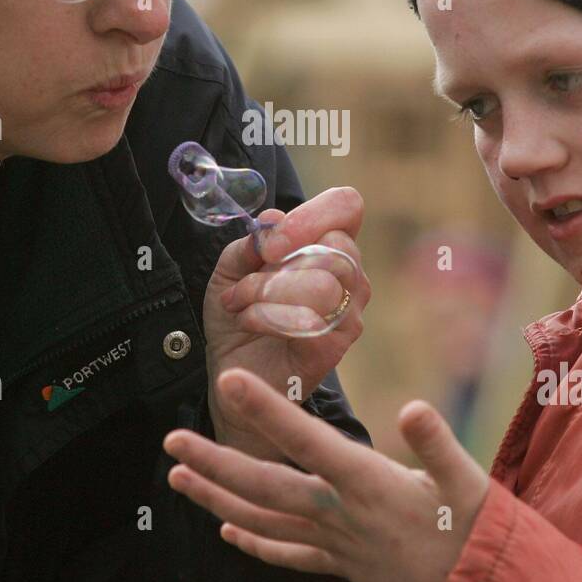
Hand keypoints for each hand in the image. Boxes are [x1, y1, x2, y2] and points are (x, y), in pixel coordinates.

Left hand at [164, 367, 490, 581]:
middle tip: (172, 441)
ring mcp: (338, 544)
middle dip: (215, 463)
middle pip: (265, 487)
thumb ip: (438, 444)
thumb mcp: (470, 484)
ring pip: (265, 521)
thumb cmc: (480, 537)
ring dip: (216, 501)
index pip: (307, 441)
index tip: (230, 381)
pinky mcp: (344, 565)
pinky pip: (289, 555)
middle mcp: (342, 516)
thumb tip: (413, 408)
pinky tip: (226, 532)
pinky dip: (255, 543)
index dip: (267, 410)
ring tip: (177, 479)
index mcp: (368, 485)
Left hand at [202, 187, 369, 459]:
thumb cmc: (239, 315)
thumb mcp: (232, 268)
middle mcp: (349, 278)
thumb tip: (272, 220)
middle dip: (278, 259)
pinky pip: (310, 320)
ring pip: (323, 283)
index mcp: (329, 247)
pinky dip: (267, 316)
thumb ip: (251, 241)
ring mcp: (347, 315)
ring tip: (240, 304)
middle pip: (337, 245)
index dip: (312, 214)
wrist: (232, 375)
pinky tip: (248, 321)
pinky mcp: (333, 348)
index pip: (346, 206)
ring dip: (266, 290)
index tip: (272, 240)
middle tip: (245, 278)